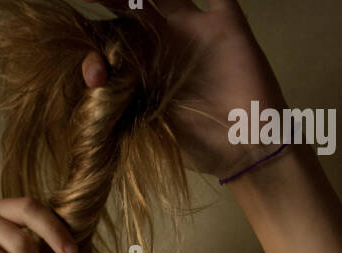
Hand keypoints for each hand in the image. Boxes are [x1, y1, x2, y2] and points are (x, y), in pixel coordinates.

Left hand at [81, 0, 288, 181]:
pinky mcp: (225, 23)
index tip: (93, 75)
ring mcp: (195, 30)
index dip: (97, 53)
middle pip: (135, 11)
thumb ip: (128, 106)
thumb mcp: (154, 130)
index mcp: (146, 71)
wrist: (248, 149)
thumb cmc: (202, 147)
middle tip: (97, 0)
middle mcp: (167, 45)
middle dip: (114, 5)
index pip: (114, 47)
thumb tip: (93, 93)